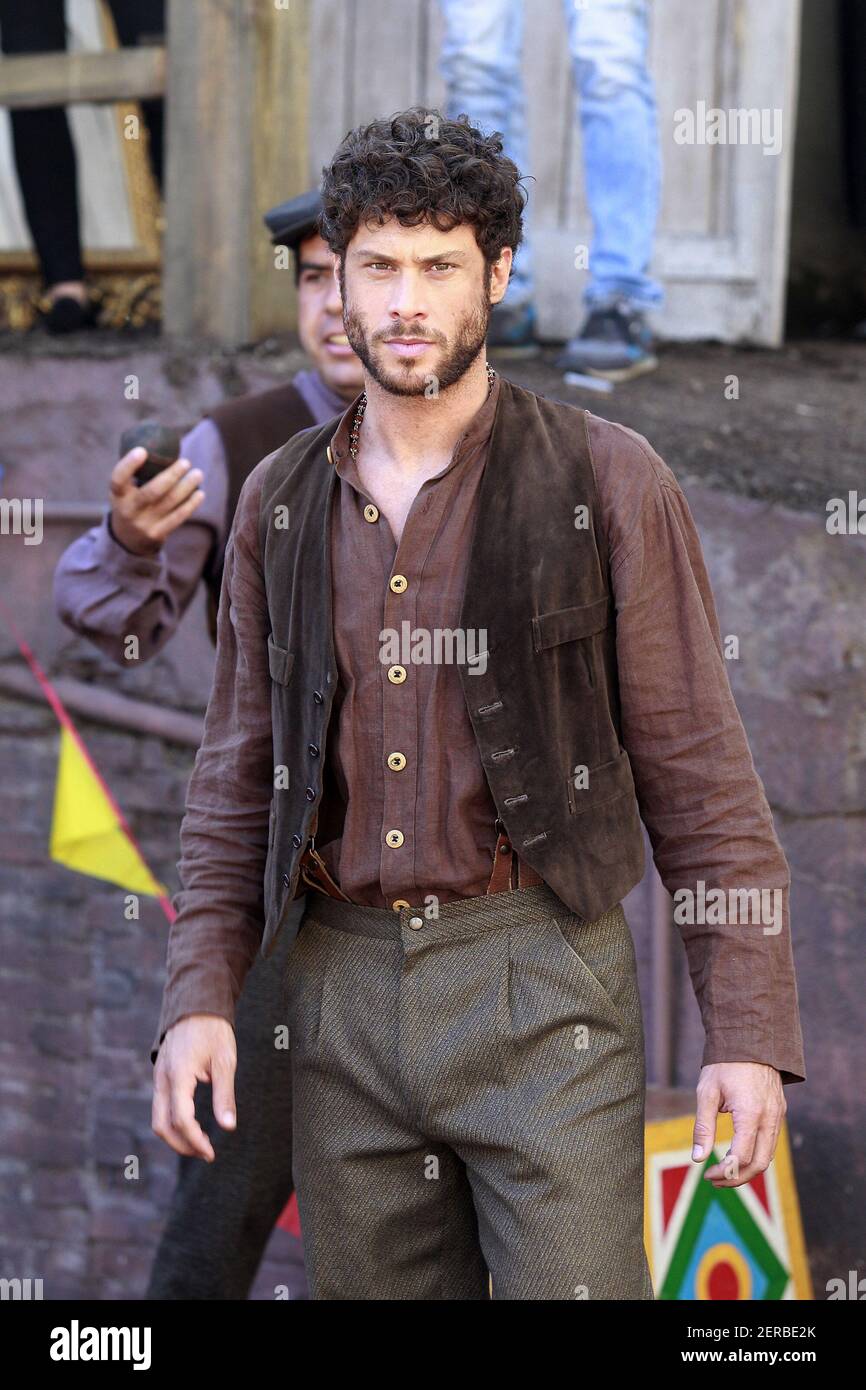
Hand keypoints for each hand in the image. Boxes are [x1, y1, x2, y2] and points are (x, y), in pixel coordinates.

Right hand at [109, 447, 204, 555]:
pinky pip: (177, 517)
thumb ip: (138, 473)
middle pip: (152, 491)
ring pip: (169, 503)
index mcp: (118, 495)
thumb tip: (163, 444)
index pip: (118, 479)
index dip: (129, 465)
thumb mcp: (125, 490)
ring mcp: (143, 524)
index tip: (143, 450)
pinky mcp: (156, 534)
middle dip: (171, 475)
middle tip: (186, 462)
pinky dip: (190, 504)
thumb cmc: (131, 503)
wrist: (128, 539)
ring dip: (186, 487)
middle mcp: (128, 510)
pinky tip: (200, 493)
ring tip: (198, 474)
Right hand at [151, 1014, 236, 1160]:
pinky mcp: (161, 1076)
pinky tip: (193, 1125)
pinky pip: (160, 1107)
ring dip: (176, 1136)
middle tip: (206, 1153)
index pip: (181, 1120)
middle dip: (182, 1145)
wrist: (196, 1004)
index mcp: (178, 1075)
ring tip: (201, 1143)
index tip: (210, 1153)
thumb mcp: (225, 1062)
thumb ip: (224, 1096)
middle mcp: (162, 1079)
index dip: (195, 1141)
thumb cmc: (213, 1030)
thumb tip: (228, 1127)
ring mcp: (158, 1077)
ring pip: (158, 1118)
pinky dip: (173, 1122)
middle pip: (161, 1126)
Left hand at [692, 1062, 786, 1187]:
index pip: (741, 1157)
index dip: (724, 1171)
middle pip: (759, 1164)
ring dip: (746, 1170)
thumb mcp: (707, 1092)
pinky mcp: (779, 1112)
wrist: (750, 1038)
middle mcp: (769, 1118)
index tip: (706, 1174)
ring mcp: (778, 1115)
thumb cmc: (724, 1064)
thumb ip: (703, 1127)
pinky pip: (771, 1143)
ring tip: (723, 1172)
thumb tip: (697, 1159)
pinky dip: (756, 1156)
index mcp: (751, 1113)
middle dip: (737, 1178)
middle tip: (715, 1180)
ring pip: (767, 1156)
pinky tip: (737, 1155)